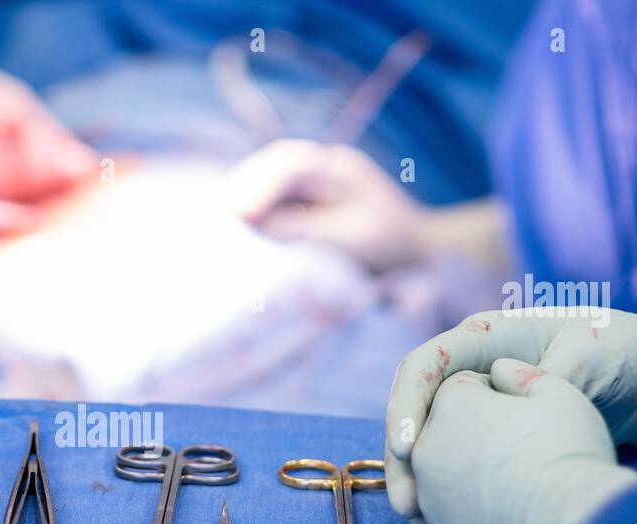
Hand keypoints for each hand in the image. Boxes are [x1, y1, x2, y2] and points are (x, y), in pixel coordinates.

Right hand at [226, 139, 430, 271]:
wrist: (413, 248)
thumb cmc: (386, 244)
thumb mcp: (348, 239)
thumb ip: (302, 228)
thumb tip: (255, 223)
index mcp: (341, 169)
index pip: (294, 166)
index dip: (262, 187)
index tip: (240, 213)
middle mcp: (325, 164)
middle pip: (277, 161)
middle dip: (247, 183)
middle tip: (223, 211)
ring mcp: (316, 176)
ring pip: (272, 172)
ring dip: (246, 189)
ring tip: (224, 213)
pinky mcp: (307, 194)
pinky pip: (274, 189)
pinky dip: (255, 201)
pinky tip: (237, 215)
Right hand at [386, 308, 636, 523]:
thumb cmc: (631, 357)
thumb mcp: (599, 356)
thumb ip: (551, 372)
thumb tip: (507, 388)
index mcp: (488, 337)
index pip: (425, 365)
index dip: (407, 406)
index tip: (408, 450)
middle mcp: (472, 369)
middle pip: (412, 408)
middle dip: (400, 457)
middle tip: (406, 501)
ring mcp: (478, 406)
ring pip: (425, 441)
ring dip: (414, 480)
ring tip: (416, 518)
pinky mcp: (487, 439)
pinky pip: (448, 462)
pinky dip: (438, 490)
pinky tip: (438, 521)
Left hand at [412, 359, 636, 523]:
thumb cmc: (568, 456)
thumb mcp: (559, 395)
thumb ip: (525, 375)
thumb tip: (500, 371)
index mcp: (452, 403)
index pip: (465, 386)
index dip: (497, 394)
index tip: (524, 410)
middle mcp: (427, 445)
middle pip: (449, 427)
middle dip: (477, 430)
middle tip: (522, 445)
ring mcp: (428, 492)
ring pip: (446, 469)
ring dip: (471, 468)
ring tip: (514, 479)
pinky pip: (449, 509)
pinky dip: (470, 505)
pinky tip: (504, 509)